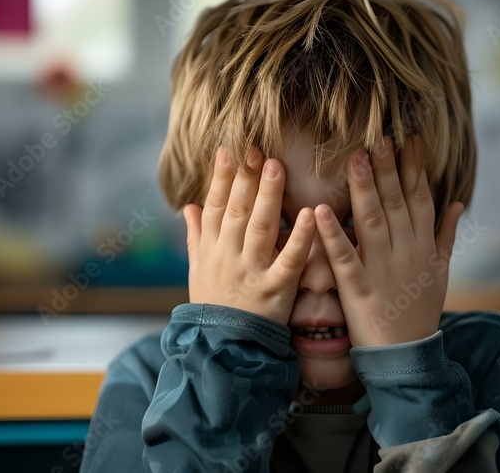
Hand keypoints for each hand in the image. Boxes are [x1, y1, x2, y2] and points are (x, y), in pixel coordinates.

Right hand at [183, 146, 315, 324]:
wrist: (222, 350)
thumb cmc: (213, 307)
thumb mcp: (197, 271)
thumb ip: (196, 236)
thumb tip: (189, 206)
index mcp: (211, 249)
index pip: (216, 206)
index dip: (222, 178)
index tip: (229, 150)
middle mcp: (228, 256)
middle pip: (237, 210)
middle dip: (246, 178)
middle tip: (257, 148)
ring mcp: (251, 272)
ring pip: (260, 228)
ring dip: (269, 196)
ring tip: (277, 167)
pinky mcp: (274, 290)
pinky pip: (289, 260)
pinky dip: (299, 237)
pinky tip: (311, 214)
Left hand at [314, 137, 463, 346]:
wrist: (407, 355)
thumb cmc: (420, 309)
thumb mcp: (440, 271)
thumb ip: (446, 235)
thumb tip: (457, 203)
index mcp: (423, 246)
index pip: (420, 198)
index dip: (414, 167)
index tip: (408, 138)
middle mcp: (405, 252)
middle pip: (396, 203)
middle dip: (387, 168)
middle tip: (378, 136)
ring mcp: (381, 270)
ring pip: (371, 222)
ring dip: (362, 189)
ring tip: (353, 158)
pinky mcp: (358, 289)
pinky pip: (343, 258)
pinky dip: (332, 235)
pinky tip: (318, 211)